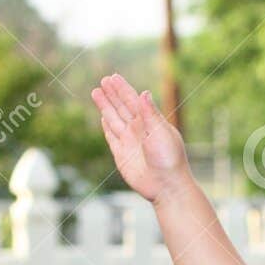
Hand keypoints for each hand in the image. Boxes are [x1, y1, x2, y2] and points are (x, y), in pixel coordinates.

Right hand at [90, 73, 190, 200]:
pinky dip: (107, 127)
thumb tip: (143, 93)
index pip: (133, 100)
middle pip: (122, 107)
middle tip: (103, 80)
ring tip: (96, 92)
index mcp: (150, 122)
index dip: (123, 89)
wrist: (166, 187)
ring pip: (114, 119)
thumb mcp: (160, 133)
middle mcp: (139, 130)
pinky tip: (103, 118)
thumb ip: (150, 113)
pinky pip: (112, 137)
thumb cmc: (169, 159)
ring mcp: (129, 142)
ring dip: (105, 106)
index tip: (113, 77)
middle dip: (112, 94)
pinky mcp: (122, 156)